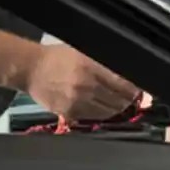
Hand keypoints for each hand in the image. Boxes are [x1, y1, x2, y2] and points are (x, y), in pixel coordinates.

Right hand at [24, 43, 141, 121]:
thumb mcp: (83, 51)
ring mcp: (77, 101)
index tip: (138, 89)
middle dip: (128, 100)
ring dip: (117, 109)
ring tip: (121, 105)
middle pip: (117, 99)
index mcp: (91, 67)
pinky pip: (93, 117)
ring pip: (107, 111)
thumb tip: (123, 72)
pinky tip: (105, 110)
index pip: (121, 82)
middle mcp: (86, 85)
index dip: (133, 88)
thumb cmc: (57, 57)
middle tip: (133, 98)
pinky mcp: (69, 113)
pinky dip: (102, 115)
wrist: (31, 69)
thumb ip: (103, 63)